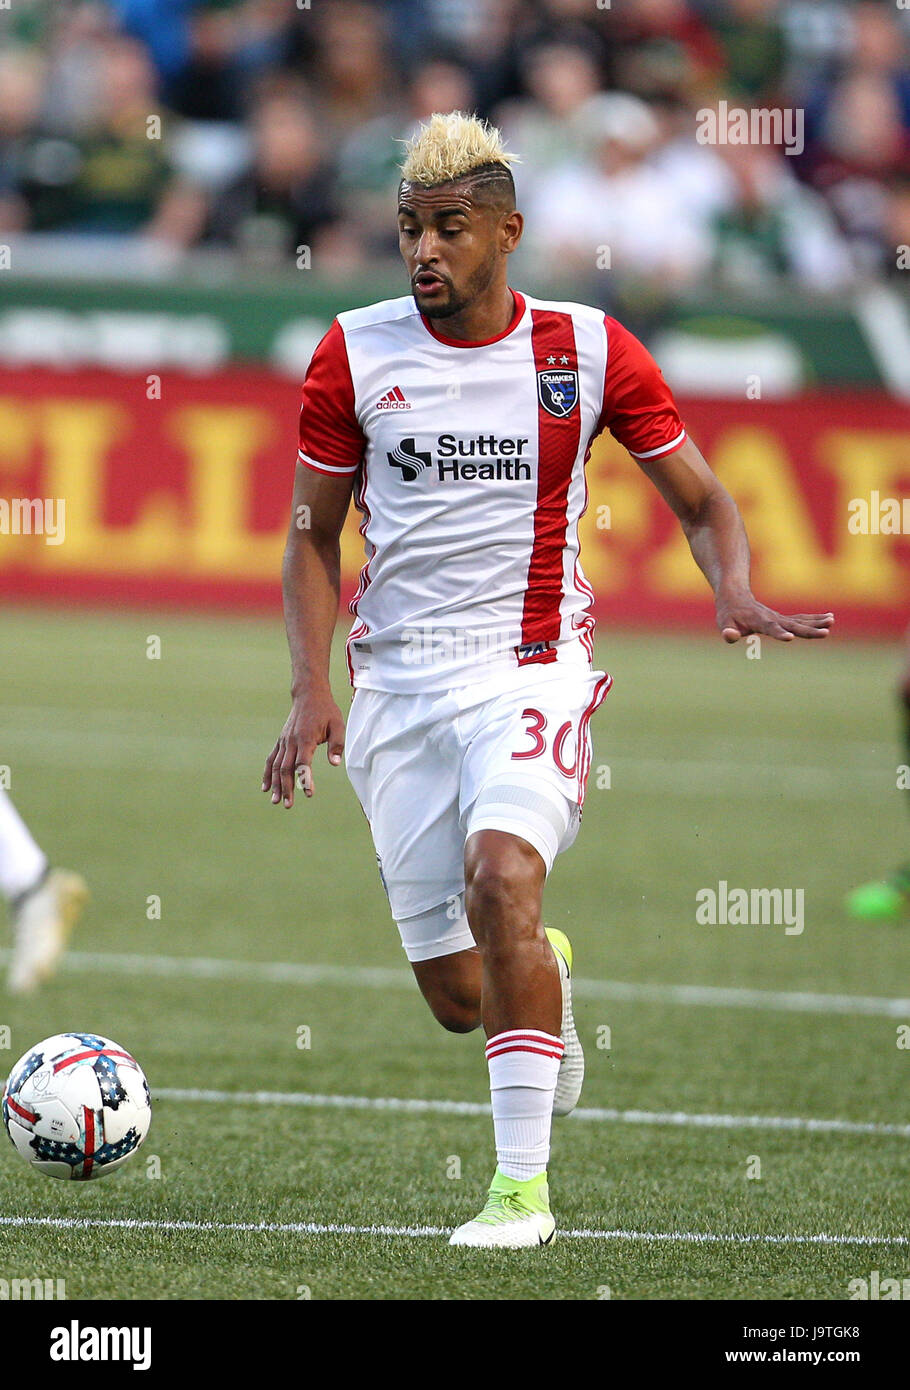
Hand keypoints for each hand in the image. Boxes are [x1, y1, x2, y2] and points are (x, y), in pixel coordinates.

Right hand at [262, 690, 345, 806]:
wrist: (309, 695)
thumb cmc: (326, 711)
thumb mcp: (338, 725)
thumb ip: (337, 744)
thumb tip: (335, 764)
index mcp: (306, 738)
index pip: (303, 763)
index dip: (304, 778)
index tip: (309, 793)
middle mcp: (291, 741)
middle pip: (286, 768)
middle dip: (286, 788)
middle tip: (288, 805)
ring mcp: (284, 741)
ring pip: (276, 766)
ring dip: (275, 784)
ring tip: (275, 801)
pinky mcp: (281, 741)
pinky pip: (271, 759)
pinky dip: (267, 774)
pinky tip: (265, 788)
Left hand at [716, 590, 833, 643]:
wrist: (735, 597)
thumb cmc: (729, 615)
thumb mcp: (724, 624)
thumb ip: (727, 632)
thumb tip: (730, 636)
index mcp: (758, 621)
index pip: (770, 628)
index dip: (779, 633)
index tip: (790, 638)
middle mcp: (772, 618)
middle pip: (793, 625)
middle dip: (809, 630)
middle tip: (825, 632)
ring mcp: (779, 617)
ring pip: (800, 620)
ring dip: (816, 621)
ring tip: (832, 621)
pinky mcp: (783, 618)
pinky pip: (801, 619)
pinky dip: (815, 619)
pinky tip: (830, 618)